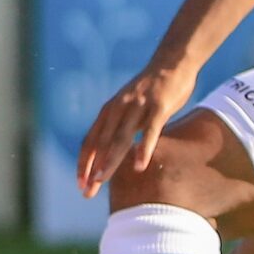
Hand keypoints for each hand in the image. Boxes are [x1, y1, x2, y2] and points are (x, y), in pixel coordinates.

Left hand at [76, 61, 199, 198]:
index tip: (81, 184)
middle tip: (87, 191)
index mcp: (109, 111)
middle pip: (101, 143)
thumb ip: (120, 127)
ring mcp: (138, 107)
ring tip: (102, 180)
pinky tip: (139, 166)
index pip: (91, 141)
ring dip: (110, 161)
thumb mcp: (129, 108)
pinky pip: (150, 131)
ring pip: (120, 138)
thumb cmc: (151, 90)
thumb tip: (112, 152)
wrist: (172, 62)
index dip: (84, 163)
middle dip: (92, 168)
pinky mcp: (159, 106)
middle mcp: (118, 108)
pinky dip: (144, 148)